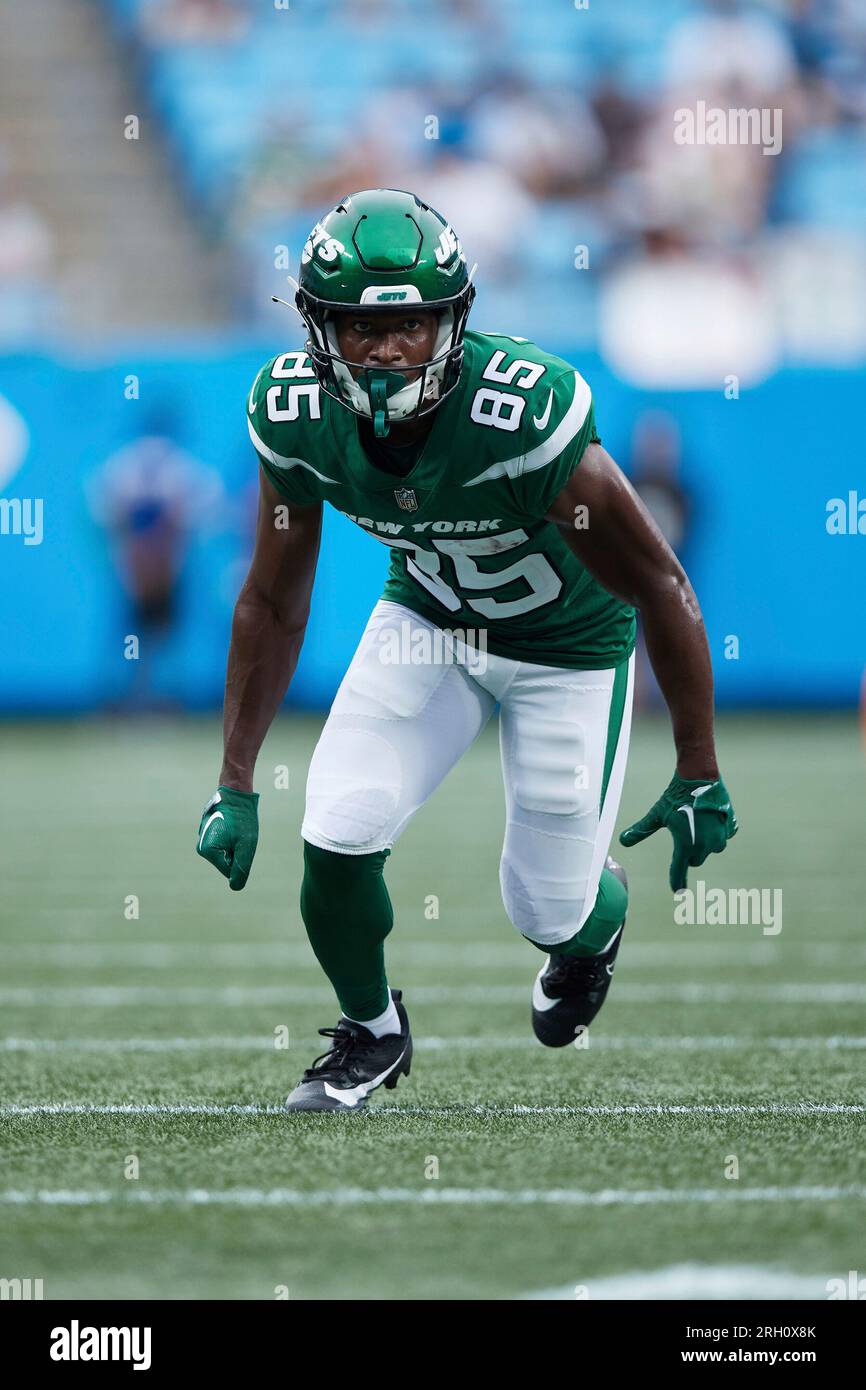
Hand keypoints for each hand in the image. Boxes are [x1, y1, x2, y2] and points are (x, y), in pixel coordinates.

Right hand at [196, 785, 259, 890]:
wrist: (235, 793)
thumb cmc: (242, 819)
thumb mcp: (246, 845)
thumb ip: (241, 868)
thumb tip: (235, 887)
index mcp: (208, 851)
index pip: (229, 871)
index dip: (240, 857)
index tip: (240, 840)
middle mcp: (202, 848)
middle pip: (227, 863)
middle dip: (237, 852)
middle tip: (239, 834)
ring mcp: (204, 841)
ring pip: (226, 854)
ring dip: (235, 845)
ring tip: (236, 829)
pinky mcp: (209, 835)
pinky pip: (224, 845)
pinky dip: (232, 839)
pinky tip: (233, 826)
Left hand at [619, 774, 736, 891]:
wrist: (699, 777)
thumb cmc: (676, 796)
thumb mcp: (657, 814)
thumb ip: (641, 830)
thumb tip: (621, 841)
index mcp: (685, 845)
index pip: (679, 870)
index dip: (676, 881)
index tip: (676, 890)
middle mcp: (704, 845)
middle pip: (695, 860)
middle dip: (688, 853)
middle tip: (682, 834)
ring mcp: (720, 837)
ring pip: (710, 850)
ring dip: (703, 844)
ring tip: (695, 826)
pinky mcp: (730, 828)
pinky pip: (722, 838)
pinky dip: (716, 834)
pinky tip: (709, 821)